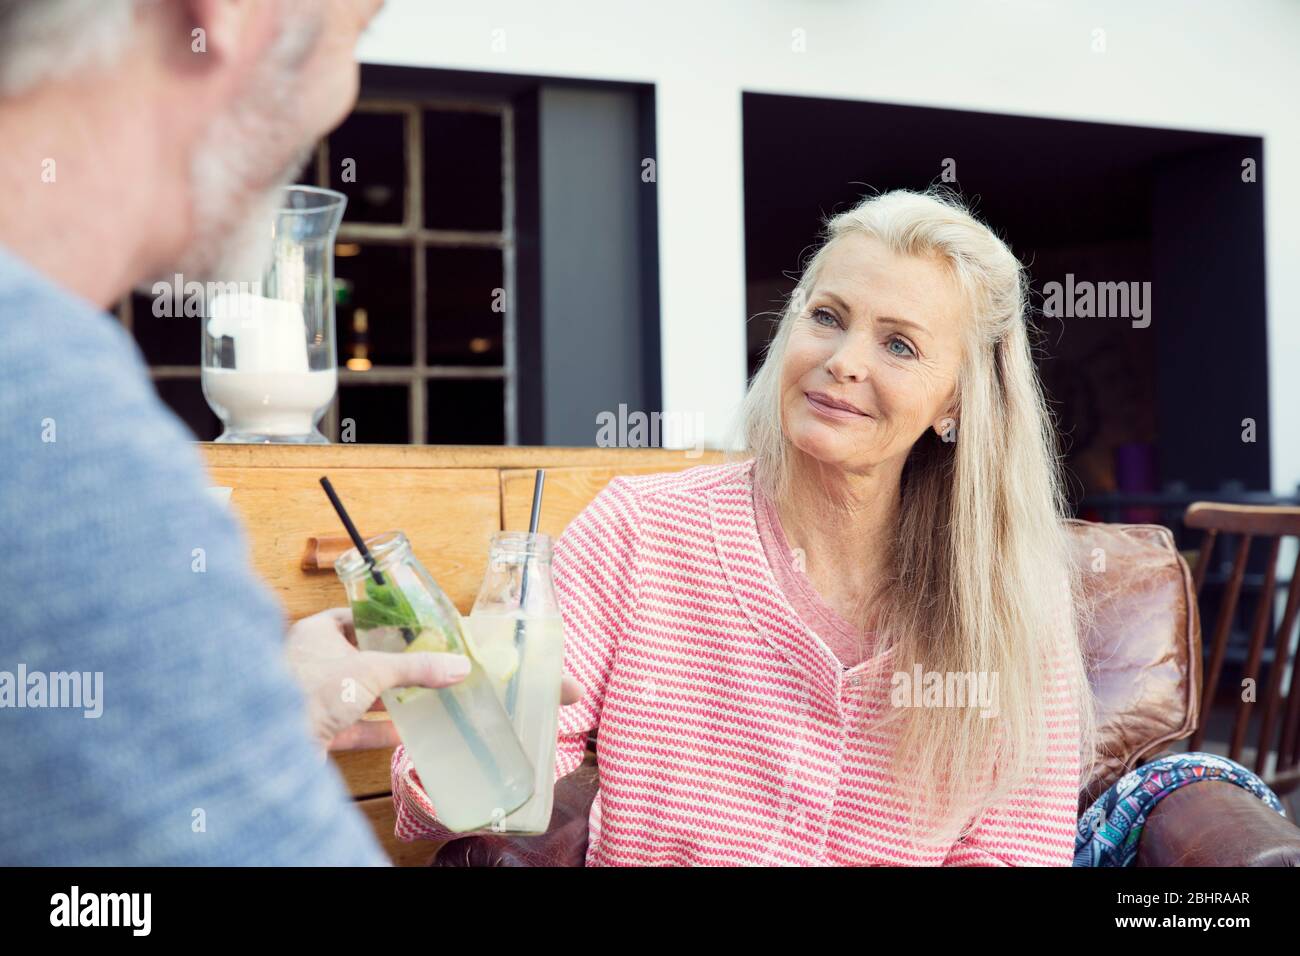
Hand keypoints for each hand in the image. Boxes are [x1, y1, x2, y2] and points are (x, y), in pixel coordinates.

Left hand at [284, 608, 584, 752]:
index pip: (353, 618)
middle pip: (357, 658)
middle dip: (390, 665)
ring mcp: (308, 698)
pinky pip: (350, 726)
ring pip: (354, 694)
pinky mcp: (311, 729)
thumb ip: (417, 669)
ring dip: (385, 699)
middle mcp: (308, 662)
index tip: (412, 630)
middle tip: (422, 664)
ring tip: (420, 698)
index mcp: (314, 634)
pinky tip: (402, 733)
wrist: (267, 749)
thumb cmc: (310, 693)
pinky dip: (375, 729)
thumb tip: (459, 665)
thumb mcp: (372, 672)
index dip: (383, 623)